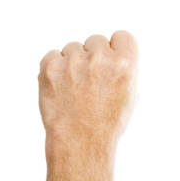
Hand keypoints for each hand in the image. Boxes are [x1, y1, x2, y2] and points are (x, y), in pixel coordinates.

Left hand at [38, 31, 137, 150]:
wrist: (80, 143)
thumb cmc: (106, 125)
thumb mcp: (129, 98)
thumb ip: (124, 72)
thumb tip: (116, 56)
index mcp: (125, 65)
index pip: (122, 36)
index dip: (117, 49)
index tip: (112, 60)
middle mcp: (100, 59)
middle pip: (97, 40)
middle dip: (94, 56)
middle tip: (92, 82)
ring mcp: (73, 61)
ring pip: (74, 48)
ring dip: (74, 63)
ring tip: (76, 90)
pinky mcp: (50, 65)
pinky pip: (53, 56)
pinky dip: (56, 69)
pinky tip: (62, 89)